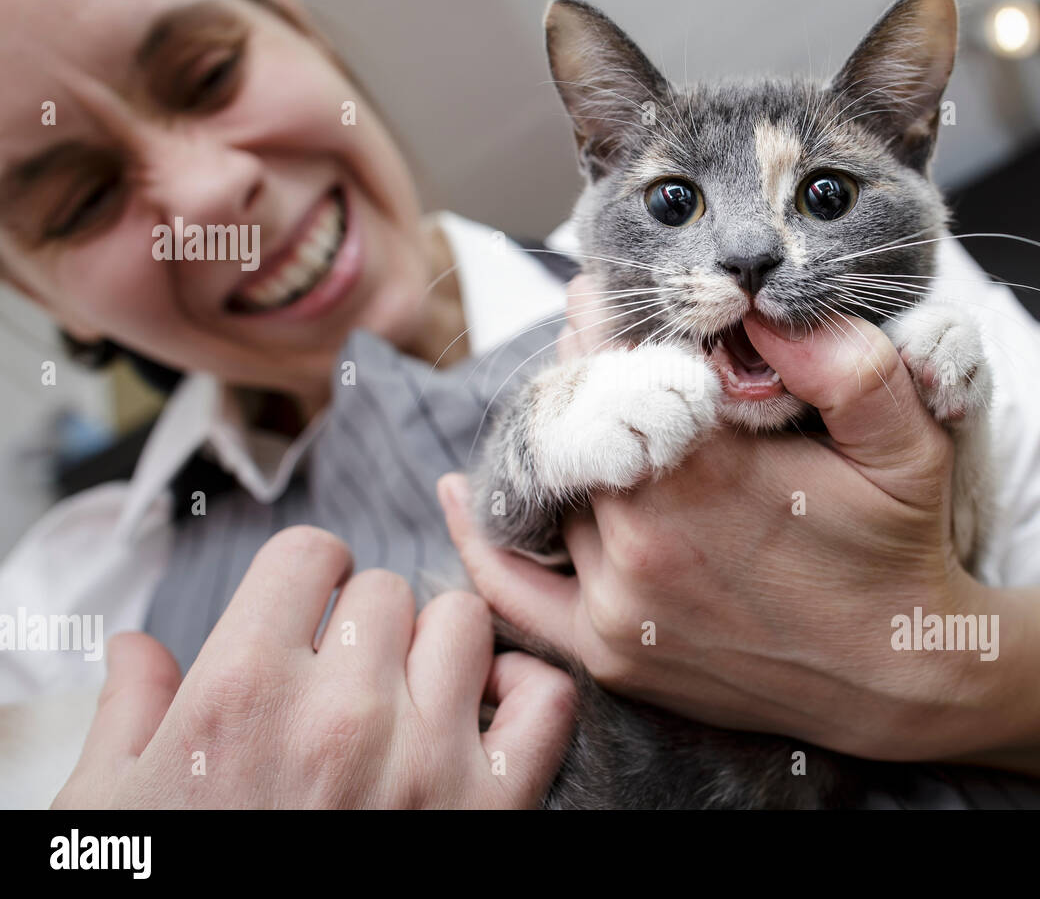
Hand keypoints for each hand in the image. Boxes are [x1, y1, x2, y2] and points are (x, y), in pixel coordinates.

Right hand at [53, 526, 574, 808]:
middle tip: (345, 669)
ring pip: (464, 623)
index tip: (306, 606)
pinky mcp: (489, 810)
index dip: (307, 576)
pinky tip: (483, 707)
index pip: (308, 556)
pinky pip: (545, 702)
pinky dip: (525, 691)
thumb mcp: (111, 807)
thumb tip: (134, 647)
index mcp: (241, 693)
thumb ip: (126, 711)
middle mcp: (341, 715)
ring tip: (406, 689)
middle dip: (363, 620)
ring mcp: (424, 761)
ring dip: (436, 646)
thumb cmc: (173, 889)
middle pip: (386, 590)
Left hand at [439, 277, 993, 761]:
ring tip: (579, 401)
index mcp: (703, 479)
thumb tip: (765, 306)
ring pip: (549, 492)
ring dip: (558, 442)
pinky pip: (516, 590)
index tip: (599, 289)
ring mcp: (617, 605)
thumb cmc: (898, 552)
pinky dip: (483, 539)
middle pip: (572, 426)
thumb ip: (851, 365)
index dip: (605, 320)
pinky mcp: (609, 651)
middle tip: (590, 331)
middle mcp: (641, 543)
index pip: (615, 370)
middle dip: (583, 375)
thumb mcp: (908, 444)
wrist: (899, 677)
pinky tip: (462, 491)